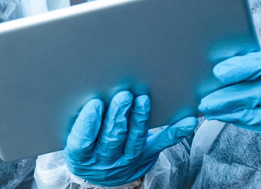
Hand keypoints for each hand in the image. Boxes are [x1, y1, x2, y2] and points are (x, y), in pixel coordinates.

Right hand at [63, 91, 197, 186]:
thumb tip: (86, 88)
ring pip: (135, 140)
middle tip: (124, 96)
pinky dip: (176, 132)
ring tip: (142, 101)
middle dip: (118, 116)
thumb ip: (78, 120)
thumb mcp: (73, 136)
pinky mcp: (146, 155)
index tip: (95, 104)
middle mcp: (104, 160)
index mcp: (81, 156)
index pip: (83, 141)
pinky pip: (161, 144)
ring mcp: (127, 160)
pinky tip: (187, 121)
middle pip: (112, 139)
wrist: (99, 172)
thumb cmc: (85, 145)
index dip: (89, 123)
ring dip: (139, 120)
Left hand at [198, 47, 260, 144]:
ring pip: (259, 114)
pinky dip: (245, 122)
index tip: (219, 71)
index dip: (243, 67)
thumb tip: (237, 63)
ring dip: (231, 113)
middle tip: (205, 100)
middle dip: (228, 98)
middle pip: (259, 94)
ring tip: (210, 110)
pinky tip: (230, 118)